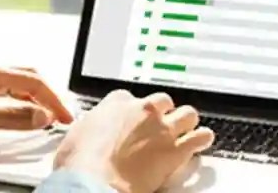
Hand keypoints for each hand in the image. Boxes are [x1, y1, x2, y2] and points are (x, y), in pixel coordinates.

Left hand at [0, 65, 74, 149]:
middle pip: (26, 76)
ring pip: (15, 84)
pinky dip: (19, 102)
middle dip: (47, 94)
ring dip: (34, 98)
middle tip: (61, 115)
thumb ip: (12, 117)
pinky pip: (3, 92)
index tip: (65, 117)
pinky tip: (22, 114)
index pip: (31, 81)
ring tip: (46, 116)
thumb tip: (42, 116)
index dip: (52, 99)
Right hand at [54, 90, 213, 192]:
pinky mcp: (175, 149)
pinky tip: (203, 140)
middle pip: (163, 101)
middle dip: (163, 111)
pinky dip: (202, 139)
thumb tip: (88, 132)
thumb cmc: (81, 163)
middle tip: (161, 122)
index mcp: (116, 103)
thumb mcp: (75, 136)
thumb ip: (90, 128)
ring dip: (187, 121)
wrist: (95, 181)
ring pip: (187, 114)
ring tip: (186, 128)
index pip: (129, 97)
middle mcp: (142, 110)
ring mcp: (161, 128)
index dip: (132, 109)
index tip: (132, 117)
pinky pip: (200, 137)